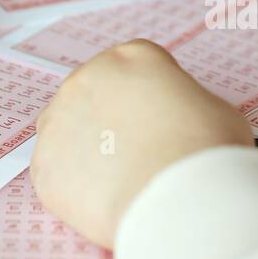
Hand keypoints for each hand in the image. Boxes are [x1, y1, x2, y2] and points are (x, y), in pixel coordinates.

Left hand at [29, 39, 253, 248]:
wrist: (182, 199)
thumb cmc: (206, 151)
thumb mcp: (213, 109)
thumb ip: (183, 106)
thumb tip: (176, 121)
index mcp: (131, 57)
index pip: (134, 68)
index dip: (149, 96)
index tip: (160, 119)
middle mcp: (86, 79)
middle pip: (93, 96)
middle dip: (112, 121)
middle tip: (138, 152)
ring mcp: (58, 122)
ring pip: (67, 133)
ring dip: (88, 150)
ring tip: (121, 180)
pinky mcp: (43, 167)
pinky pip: (57, 174)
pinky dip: (76, 188)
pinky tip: (105, 200)